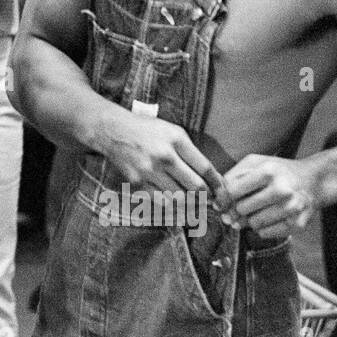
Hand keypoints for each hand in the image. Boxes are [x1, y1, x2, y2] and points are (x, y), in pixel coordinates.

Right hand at [96, 109, 229, 200]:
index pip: (205, 168)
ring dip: (190, 204)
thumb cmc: (147, 130)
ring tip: (195, 205)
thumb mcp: (173, 131)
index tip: (223, 194)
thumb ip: (191, 152)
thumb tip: (211, 178)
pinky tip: (176, 205)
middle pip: (196, 187)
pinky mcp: (137, 182)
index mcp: (176, 140)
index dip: (218, 185)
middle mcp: (164, 156)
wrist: (113, 130)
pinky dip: (172, 206)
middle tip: (210, 201)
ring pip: (179, 198)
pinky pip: (161, 202)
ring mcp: (149, 171)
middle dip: (206, 197)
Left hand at [224, 155, 321, 239]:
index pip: (233, 191)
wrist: (313, 181)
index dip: (224, 198)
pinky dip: (261, 228)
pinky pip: (265, 233)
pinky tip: (267, 217)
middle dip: (237, 209)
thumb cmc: (277, 171)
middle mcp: (282, 190)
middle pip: (242, 209)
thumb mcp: (255, 163)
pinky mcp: (297, 224)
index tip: (222, 201)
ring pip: (253, 223)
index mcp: (268, 171)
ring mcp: (292, 208)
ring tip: (255, 210)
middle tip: (240, 206)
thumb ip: (232, 177)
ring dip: (249, 219)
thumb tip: (217, 202)